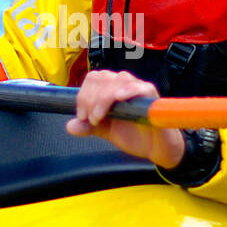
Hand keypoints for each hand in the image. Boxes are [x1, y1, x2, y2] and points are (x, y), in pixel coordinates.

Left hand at [66, 70, 184, 167]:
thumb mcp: (106, 131)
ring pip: (118, 80)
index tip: (82, 115)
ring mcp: (139, 89)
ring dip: (103, 99)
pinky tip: (119, 98)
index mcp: (112, 89)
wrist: (156, 149)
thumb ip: (89, 127)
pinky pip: (141, 87)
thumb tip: (70, 126)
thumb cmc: (135, 135)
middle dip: (90, 99)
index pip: (94, 78)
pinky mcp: (153, 97)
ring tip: (100, 118)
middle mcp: (124, 85)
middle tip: (91, 119)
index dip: (83, 95)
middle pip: (102, 78)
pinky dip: (129, 90)